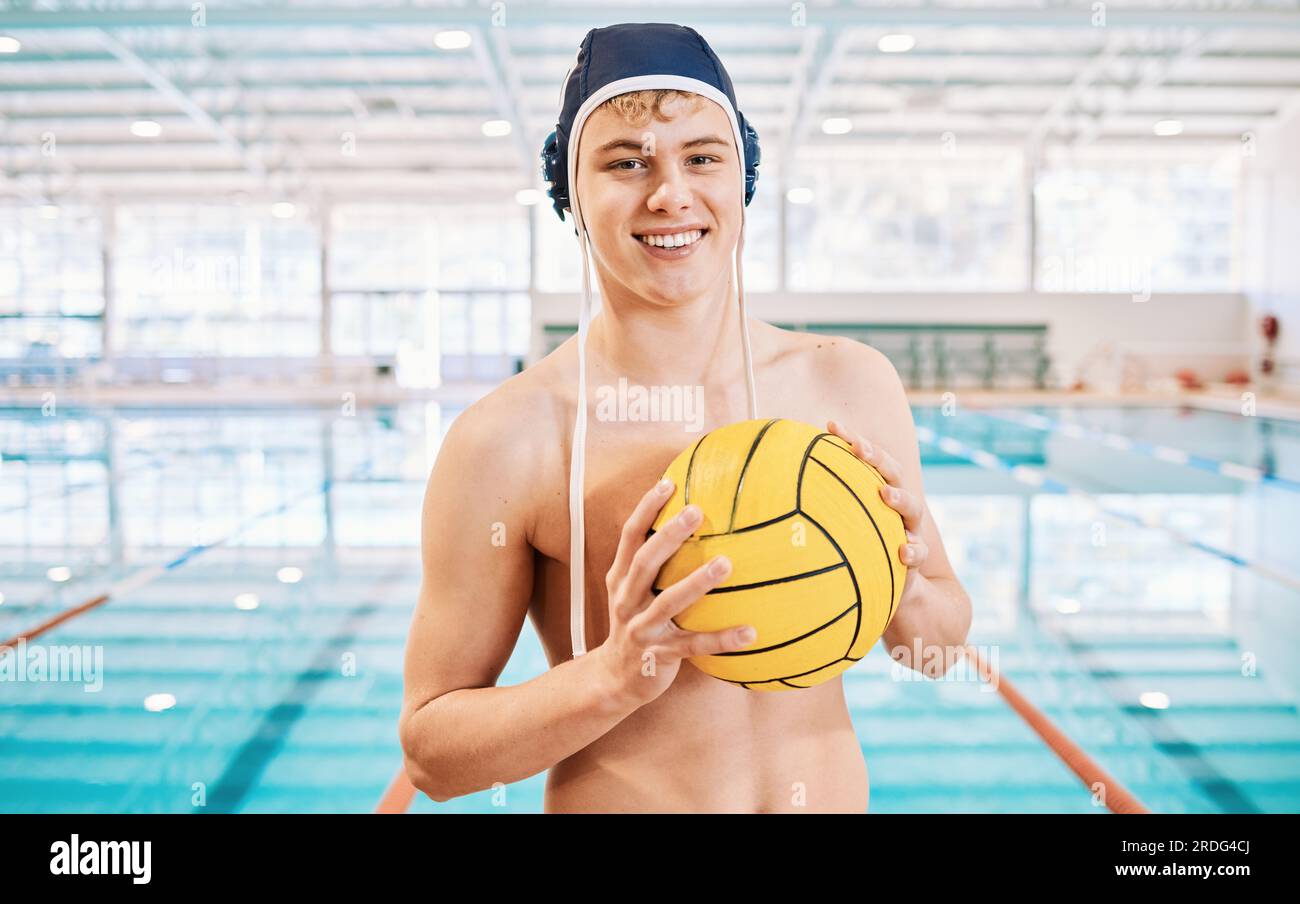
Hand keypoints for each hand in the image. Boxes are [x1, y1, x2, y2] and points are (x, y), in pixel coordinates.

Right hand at [592, 477, 756, 707]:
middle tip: (697, 511)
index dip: (646, 509)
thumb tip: (691, 523)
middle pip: (645, 562)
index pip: (630, 537)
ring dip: (696, 582)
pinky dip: (722, 639)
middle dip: (670, 535)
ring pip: (668, 602)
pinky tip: (750, 632)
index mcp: (620, 579)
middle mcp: (626, 600)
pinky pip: (694, 646)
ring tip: (725, 563)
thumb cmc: (635, 624)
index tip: (669, 484)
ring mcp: (641, 629)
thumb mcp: (632, 592)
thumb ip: (652, 563)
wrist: (613, 678)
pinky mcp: (659, 656)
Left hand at [826, 420, 928, 583]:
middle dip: (877, 458)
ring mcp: (908, 528)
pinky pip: (917, 552)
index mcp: (877, 489)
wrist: (880, 582)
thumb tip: (771, 481)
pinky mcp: (913, 557)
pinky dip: (912, 550)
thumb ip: (814, 502)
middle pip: (893, 473)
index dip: (853, 440)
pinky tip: (901, 550)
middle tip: (858, 449)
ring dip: (900, 498)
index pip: (868, 459)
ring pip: (913, 508)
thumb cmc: (851, 543)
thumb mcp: (833, 521)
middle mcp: (896, 504)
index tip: (832, 425)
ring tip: (885, 494)